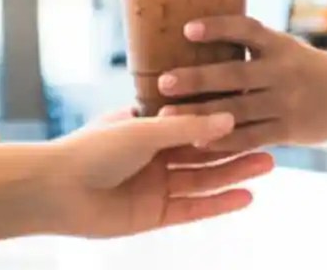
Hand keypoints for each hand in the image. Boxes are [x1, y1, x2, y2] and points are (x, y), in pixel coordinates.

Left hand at [42, 112, 273, 237]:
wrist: (55, 190)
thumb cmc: (93, 149)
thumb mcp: (145, 130)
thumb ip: (187, 128)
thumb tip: (228, 119)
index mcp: (148, 128)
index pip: (193, 123)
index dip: (223, 120)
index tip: (254, 111)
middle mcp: (155, 157)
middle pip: (204, 153)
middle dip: (237, 148)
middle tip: (272, 141)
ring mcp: (155, 186)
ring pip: (203, 180)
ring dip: (235, 173)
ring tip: (268, 164)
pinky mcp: (154, 215)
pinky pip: (193, 209)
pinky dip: (219, 204)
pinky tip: (246, 197)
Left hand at [156, 17, 326, 152]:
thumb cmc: (312, 69)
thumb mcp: (289, 50)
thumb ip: (256, 50)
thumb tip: (208, 37)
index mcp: (280, 46)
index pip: (246, 30)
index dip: (218, 28)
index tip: (188, 29)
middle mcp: (282, 71)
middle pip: (234, 74)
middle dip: (196, 78)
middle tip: (163, 81)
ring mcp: (286, 102)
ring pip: (236, 110)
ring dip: (199, 114)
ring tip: (166, 115)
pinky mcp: (289, 129)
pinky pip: (251, 137)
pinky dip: (223, 140)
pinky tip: (197, 141)